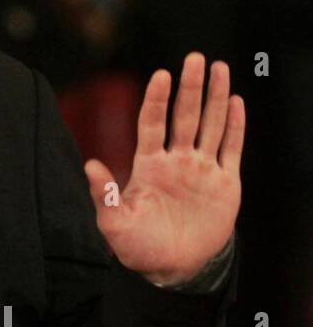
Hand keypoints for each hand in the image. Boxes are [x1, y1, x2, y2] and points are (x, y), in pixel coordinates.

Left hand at [83, 53, 243, 285]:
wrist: (171, 267)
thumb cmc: (137, 245)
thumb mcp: (114, 222)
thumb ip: (104, 194)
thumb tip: (89, 164)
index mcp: (149, 165)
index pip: (152, 123)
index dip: (156, 100)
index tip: (160, 75)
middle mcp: (176, 161)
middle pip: (185, 116)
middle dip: (190, 88)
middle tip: (194, 58)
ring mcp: (201, 170)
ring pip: (211, 125)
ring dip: (216, 97)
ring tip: (218, 68)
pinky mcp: (224, 184)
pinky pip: (231, 149)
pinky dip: (235, 126)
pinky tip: (236, 102)